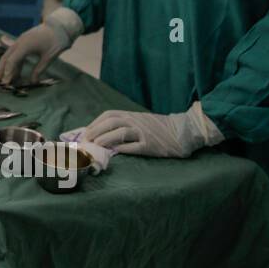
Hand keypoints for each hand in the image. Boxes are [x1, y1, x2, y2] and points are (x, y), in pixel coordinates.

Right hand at [0, 23, 65, 84]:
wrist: (59, 26)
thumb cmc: (56, 41)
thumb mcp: (49, 57)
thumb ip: (39, 69)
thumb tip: (33, 82)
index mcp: (25, 45)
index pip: (12, 60)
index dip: (8, 72)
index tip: (6, 82)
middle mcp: (20, 42)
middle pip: (6, 57)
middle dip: (0, 69)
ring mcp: (21, 41)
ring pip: (10, 55)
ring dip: (6, 67)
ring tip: (4, 79)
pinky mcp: (24, 42)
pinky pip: (16, 53)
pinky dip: (14, 63)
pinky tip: (15, 72)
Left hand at [82, 103, 222, 157]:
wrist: (182, 131)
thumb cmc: (158, 127)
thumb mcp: (140, 120)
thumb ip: (125, 124)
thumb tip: (102, 133)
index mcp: (132, 115)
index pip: (109, 115)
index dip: (95, 123)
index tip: (86, 131)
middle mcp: (136, 122)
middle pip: (112, 122)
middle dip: (96, 130)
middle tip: (86, 140)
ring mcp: (143, 133)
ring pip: (121, 132)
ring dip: (106, 138)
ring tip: (96, 144)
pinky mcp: (151, 145)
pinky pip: (134, 147)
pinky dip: (122, 149)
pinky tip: (114, 152)